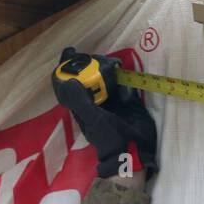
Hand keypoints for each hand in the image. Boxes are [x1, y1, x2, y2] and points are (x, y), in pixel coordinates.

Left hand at [51, 47, 157, 178]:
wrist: (136, 151)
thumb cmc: (111, 138)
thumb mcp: (93, 120)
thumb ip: (80, 101)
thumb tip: (68, 80)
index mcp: (82, 107)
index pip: (70, 83)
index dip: (67, 67)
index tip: (71, 51)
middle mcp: (94, 101)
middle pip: (87, 76)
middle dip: (91, 64)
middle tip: (98, 58)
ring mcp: (111, 101)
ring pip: (103, 78)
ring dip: (107, 70)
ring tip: (113, 65)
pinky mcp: (126, 101)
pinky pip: (121, 83)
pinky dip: (122, 79)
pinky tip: (124, 79)